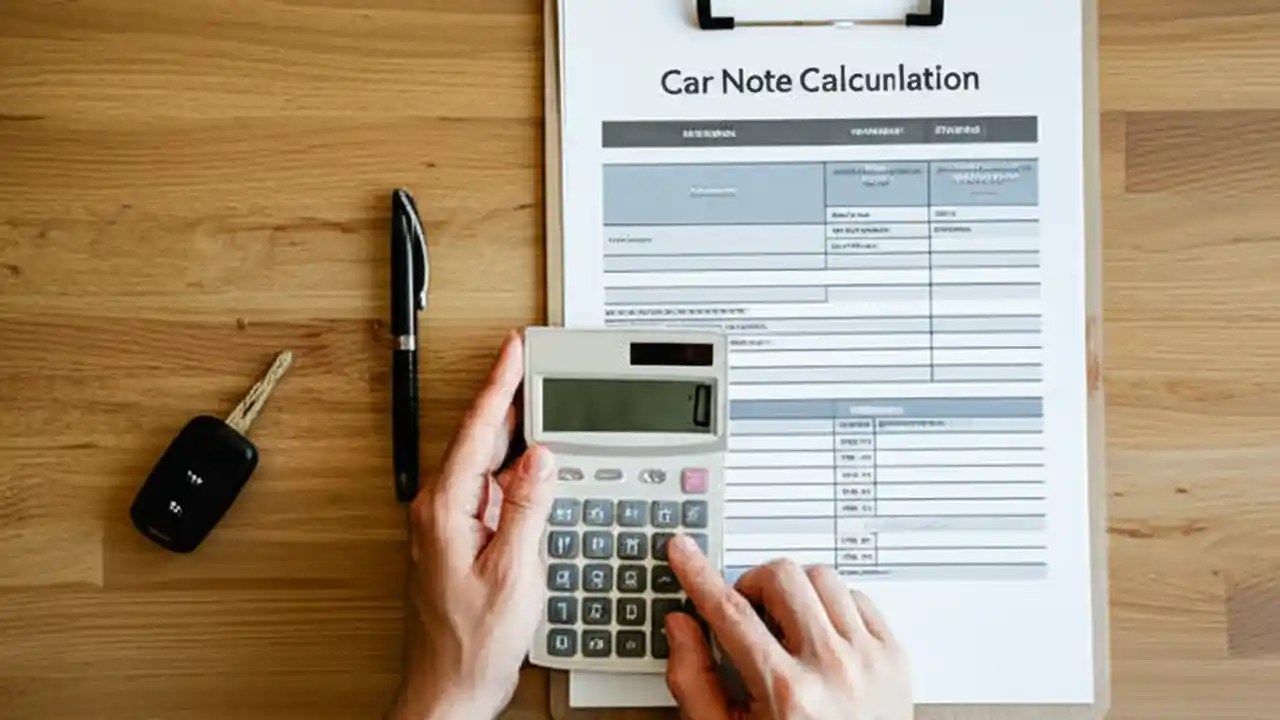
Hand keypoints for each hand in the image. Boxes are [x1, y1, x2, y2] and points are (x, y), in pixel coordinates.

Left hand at [389, 332, 554, 719]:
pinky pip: (488, 490)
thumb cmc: (472, 643)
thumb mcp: (513, 573)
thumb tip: (540, 458)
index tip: (514, 350)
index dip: (500, 385)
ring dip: (513, 436)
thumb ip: (527, 509)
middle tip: (534, 364)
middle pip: (478, 439)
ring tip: (541, 404)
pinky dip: (513, 471)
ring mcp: (448, 524)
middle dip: (508, 399)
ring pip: (484, 463)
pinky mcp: (460, 539)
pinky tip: (534, 468)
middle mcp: (440, 509)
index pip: (478, 430)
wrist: (451, 687)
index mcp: (447, 508)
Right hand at [663, 536, 912, 719]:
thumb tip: (681, 625)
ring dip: (793, 591)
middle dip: (752, 585)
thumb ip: (694, 682)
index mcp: (786, 694)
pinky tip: (818, 632)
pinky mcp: (895, 656)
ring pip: (821, 577)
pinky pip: (857, 595)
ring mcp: (870, 660)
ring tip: (783, 623)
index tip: (684, 551)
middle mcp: (833, 670)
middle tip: (744, 611)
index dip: (699, 575)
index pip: (730, 613)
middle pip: (781, 578)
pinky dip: (830, 604)